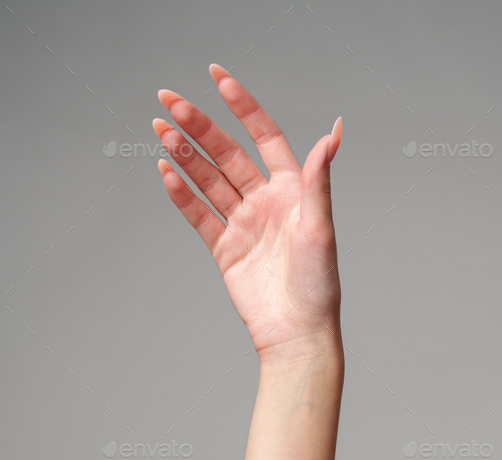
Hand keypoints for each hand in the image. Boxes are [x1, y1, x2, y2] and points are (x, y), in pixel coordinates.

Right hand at [152, 64, 342, 362]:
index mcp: (291, 190)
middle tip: (168, 100)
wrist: (296, 333)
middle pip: (226, 154)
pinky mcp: (225, 249)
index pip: (262, 136)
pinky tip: (165, 171)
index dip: (241, 105)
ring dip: (184, 154)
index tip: (216, 76)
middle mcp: (265, 202)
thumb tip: (334, 131)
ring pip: (208, 180)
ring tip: (159, 129)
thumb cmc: (317, 284)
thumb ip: (318, 178)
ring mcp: (243, 224)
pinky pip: (199, 215)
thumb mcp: (320, 227)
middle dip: (198, 125)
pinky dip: (182, 195)